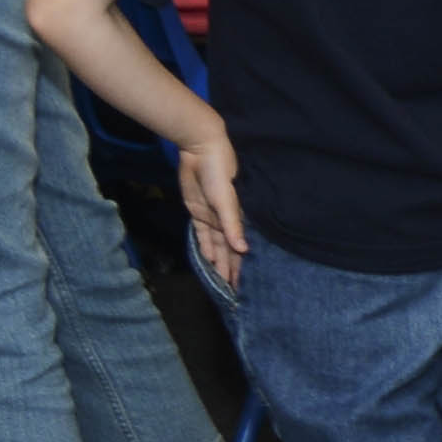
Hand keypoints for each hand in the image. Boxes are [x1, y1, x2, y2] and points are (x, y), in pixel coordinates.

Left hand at [175, 127, 246, 290]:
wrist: (200, 150)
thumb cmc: (219, 172)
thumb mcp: (226, 200)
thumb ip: (232, 225)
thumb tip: (243, 250)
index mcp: (237, 218)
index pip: (239, 249)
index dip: (239, 267)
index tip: (240, 286)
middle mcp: (225, 221)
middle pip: (228, 251)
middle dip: (230, 270)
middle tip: (231, 291)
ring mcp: (211, 218)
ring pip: (215, 246)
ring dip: (218, 262)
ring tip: (220, 281)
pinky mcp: (198, 212)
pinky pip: (202, 235)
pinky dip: (205, 248)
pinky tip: (209, 261)